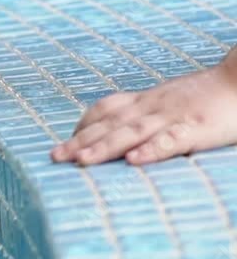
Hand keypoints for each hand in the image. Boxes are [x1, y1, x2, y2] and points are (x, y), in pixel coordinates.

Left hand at [52, 54, 236, 164]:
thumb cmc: (204, 97)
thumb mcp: (165, 102)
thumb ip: (141, 115)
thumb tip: (118, 138)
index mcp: (145, 102)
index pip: (105, 111)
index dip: (82, 127)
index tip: (60, 145)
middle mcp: (152, 108)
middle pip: (110, 124)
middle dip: (80, 141)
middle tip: (54, 157)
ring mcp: (173, 117)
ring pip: (132, 133)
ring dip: (105, 147)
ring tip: (82, 161)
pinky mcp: (196, 128)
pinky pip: (171, 140)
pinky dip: (151, 150)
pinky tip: (133, 161)